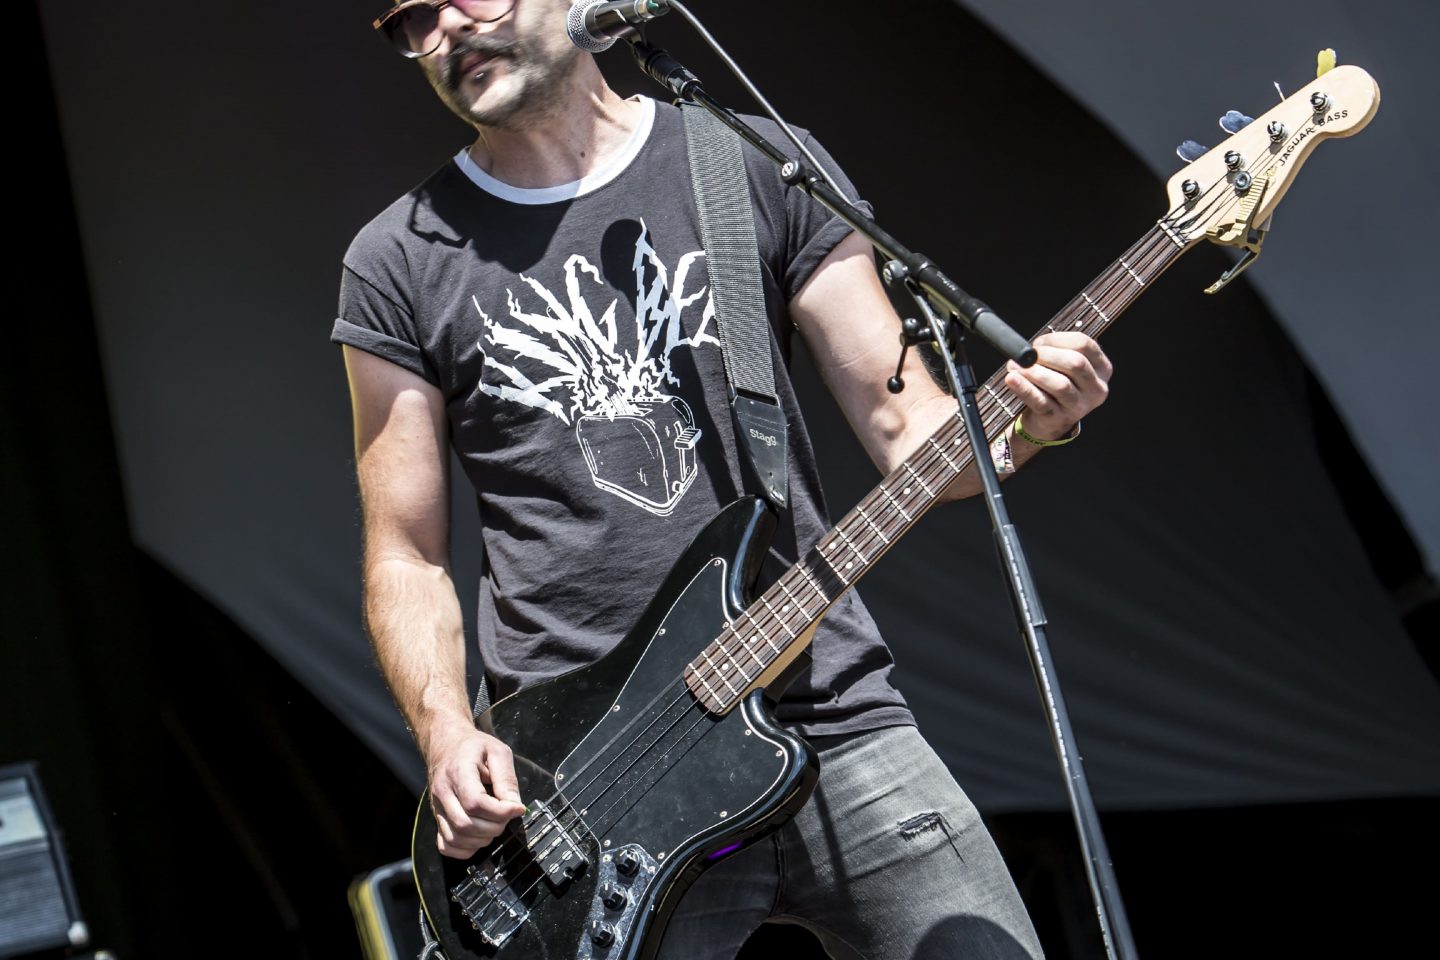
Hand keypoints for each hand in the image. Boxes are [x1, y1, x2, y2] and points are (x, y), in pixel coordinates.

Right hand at [425, 723, 526, 858]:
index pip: (475, 802)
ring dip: (481, 839)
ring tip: (494, 825)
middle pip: (465, 824)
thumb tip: (514, 805)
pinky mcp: (436, 818)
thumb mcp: (497, 751)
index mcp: (458, 772)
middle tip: (506, 816)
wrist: (446, 744)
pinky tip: (478, 837)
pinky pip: (446, 845)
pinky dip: (465, 849)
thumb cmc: (474, 747)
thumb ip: (506, 778)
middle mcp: (443, 792)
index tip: (518, 808)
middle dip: (493, 827)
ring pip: (456, 838)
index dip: (500, 812)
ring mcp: (436, 808)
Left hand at [1003, 331, 1112, 438]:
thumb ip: (1054, 352)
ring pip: (1060, 384)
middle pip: (1075, 363)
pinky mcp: (1059, 418)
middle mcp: (1096, 388)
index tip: (1039, 342)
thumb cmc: (1056, 384)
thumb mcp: (1064, 367)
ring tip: (1015, 366)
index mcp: (1102, 368)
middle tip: (1027, 356)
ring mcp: (1079, 406)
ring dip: (1034, 372)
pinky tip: (1012, 379)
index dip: (1058, 339)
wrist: (1049, 420)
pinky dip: (1024, 389)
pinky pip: (1041, 401)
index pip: (1084, 345)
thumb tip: (1029, 349)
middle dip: (1047, 355)